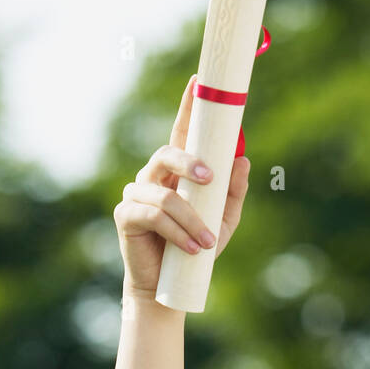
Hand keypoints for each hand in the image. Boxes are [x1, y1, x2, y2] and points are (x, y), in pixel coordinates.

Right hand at [114, 73, 250, 298]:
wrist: (168, 286)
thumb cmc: (195, 250)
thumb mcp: (223, 221)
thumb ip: (232, 193)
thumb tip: (242, 160)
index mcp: (176, 173)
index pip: (181, 134)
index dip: (188, 108)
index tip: (198, 82)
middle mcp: (153, 177)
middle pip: (167, 154)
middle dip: (190, 163)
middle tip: (211, 179)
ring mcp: (135, 194)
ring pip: (165, 194)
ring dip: (191, 219)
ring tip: (208, 242)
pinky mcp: (126, 216)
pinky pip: (154, 216)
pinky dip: (177, 232)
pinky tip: (193, 249)